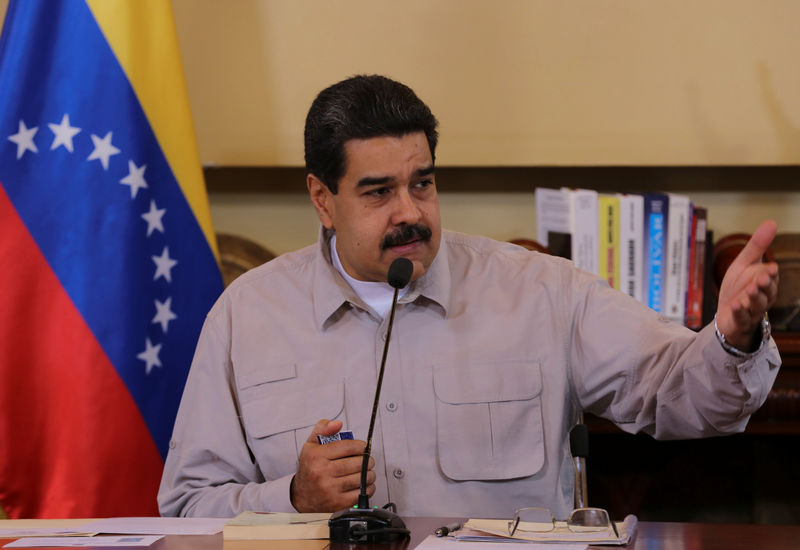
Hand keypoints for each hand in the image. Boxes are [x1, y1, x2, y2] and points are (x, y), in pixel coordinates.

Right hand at [290, 419, 374, 511]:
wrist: (300, 497)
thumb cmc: (309, 469)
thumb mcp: (310, 445)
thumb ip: (323, 429)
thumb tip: (338, 423)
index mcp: (316, 456)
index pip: (347, 447)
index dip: (360, 446)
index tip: (363, 448)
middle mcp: (322, 472)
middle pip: (357, 463)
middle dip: (368, 460)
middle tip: (368, 460)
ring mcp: (330, 489)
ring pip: (361, 478)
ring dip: (369, 474)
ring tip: (367, 472)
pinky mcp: (337, 503)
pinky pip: (361, 493)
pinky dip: (368, 488)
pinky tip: (364, 485)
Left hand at [716, 220, 779, 350]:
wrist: (726, 312)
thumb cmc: (738, 286)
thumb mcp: (745, 264)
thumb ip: (757, 246)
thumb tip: (772, 222)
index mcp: (765, 282)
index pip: (771, 276)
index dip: (770, 273)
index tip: (770, 267)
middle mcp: (762, 297)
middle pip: (767, 292)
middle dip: (765, 285)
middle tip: (762, 279)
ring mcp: (752, 310)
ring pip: (757, 305)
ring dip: (753, 298)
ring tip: (749, 290)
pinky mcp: (740, 321)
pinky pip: (742, 318)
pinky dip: (739, 312)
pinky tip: (735, 305)